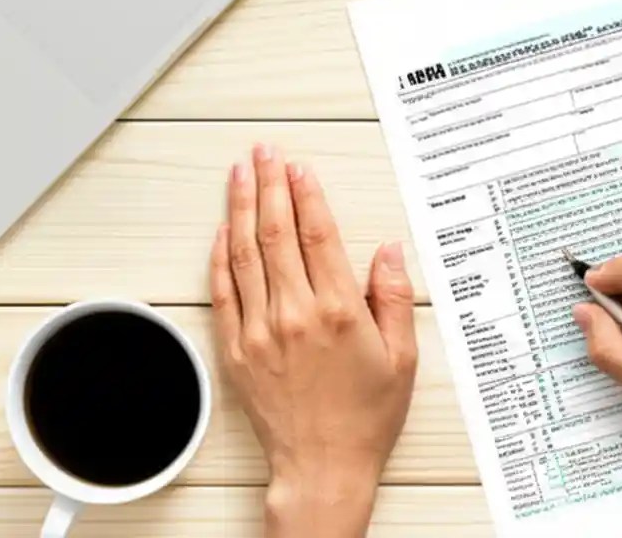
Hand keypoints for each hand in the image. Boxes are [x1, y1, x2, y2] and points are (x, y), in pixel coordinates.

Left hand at [210, 144, 417, 537]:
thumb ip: (393, 298)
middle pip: (275, 233)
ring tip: (239, 174)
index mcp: (338, 312)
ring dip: (240, 208)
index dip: (307, 195)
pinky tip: (222, 230)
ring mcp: (260, 331)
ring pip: (243, 253)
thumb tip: (387, 252)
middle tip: (265, 153)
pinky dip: (220, 255)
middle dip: (269, 185)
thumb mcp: (402, 357)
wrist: (322, 467)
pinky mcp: (236, 350)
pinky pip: (222, 291)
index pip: (317, 235)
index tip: (300, 169)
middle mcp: (294, 314)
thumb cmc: (364, 417)